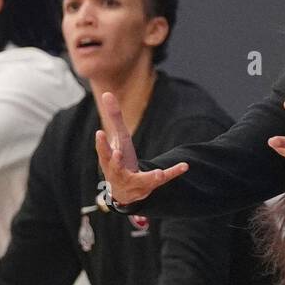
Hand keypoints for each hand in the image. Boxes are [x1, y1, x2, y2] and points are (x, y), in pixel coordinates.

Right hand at [94, 91, 188, 205]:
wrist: (123, 191)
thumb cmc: (119, 161)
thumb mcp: (118, 140)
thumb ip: (115, 118)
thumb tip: (107, 93)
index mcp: (109, 161)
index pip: (103, 152)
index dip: (101, 144)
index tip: (100, 133)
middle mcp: (119, 173)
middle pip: (116, 167)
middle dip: (116, 161)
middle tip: (117, 154)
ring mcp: (135, 182)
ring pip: (141, 180)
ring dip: (149, 177)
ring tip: (158, 173)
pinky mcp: (150, 185)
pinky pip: (163, 179)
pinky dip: (173, 172)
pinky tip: (184, 166)